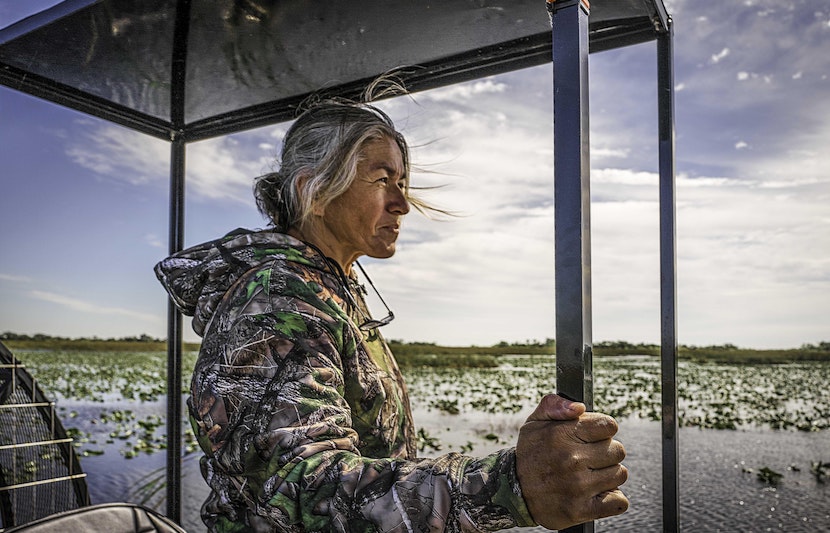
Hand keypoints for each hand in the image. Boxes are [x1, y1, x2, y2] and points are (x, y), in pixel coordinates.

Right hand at [516, 394, 628, 529]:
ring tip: (590, 475)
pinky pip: (619, 501)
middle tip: (590, 457)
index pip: (608, 426)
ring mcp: (578, 487)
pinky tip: (597, 493)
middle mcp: (571, 460)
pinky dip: (613, 499)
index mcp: (562, 435)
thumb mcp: (535, 422)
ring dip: (609, 474)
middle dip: (606, 452)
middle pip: (617, 450)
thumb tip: (579, 407)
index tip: (593, 436)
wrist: (514, 492)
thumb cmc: (531, 454)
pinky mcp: (582, 510)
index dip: (603, 429)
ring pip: (619, 474)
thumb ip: (555, 405)